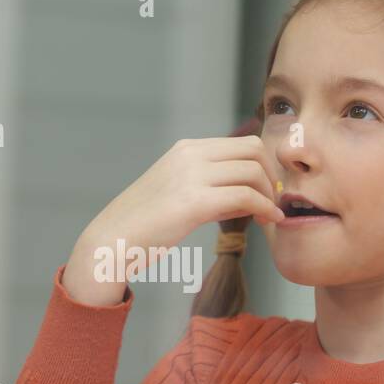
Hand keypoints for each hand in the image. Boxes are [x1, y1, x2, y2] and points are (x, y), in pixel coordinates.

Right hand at [62, 135, 282, 305]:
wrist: (112, 240)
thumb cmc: (144, 224)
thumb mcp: (175, 190)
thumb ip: (207, 184)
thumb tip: (244, 192)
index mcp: (186, 149)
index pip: (242, 143)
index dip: (264, 166)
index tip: (266, 191)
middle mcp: (190, 155)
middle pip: (254, 149)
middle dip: (271, 176)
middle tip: (271, 202)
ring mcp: (191, 176)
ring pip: (253, 172)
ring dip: (269, 196)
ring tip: (268, 217)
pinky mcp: (194, 202)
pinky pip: (245, 198)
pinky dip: (265, 210)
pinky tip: (267, 223)